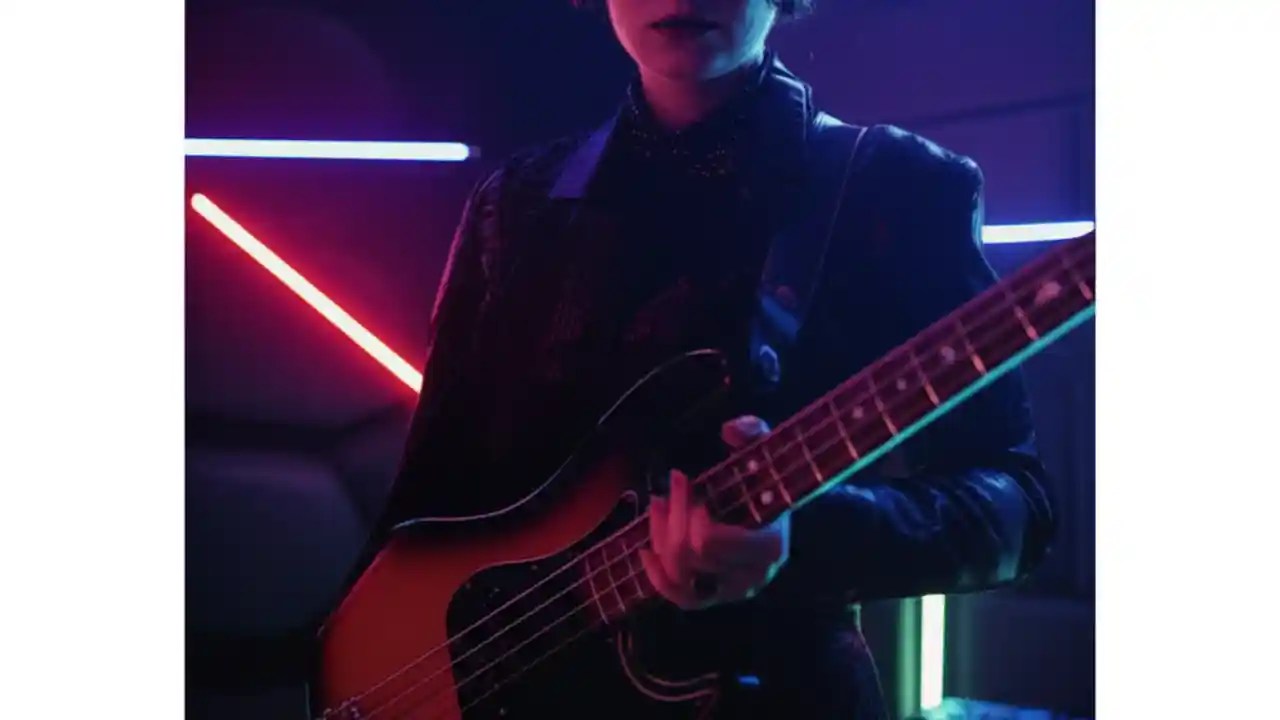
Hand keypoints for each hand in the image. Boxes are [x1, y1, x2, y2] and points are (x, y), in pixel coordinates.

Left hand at [639, 415, 789, 609]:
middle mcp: (751, 578)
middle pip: (687, 555)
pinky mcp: (713, 597)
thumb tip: (731, 430)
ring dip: (660, 535)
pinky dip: (657, 576)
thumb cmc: (767, 481)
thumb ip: (753, 432)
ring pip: (678, 573)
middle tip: (675, 482)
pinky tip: (645, 549)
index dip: (689, 513)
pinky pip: (679, 597)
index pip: (707, 542)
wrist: (776, 514)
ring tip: (659, 502)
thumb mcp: (765, 450)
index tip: (692, 485)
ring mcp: (730, 592)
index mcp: (767, 547)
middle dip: (673, 514)